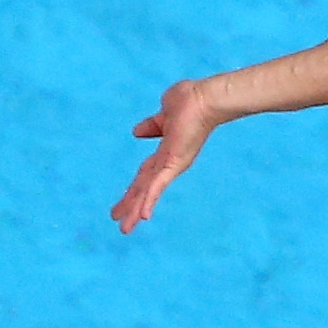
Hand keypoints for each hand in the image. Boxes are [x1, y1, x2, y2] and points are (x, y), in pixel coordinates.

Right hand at [111, 78, 222, 232]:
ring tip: (125, 229)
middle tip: (122, 227)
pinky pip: (158, 185)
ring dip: (136, 211)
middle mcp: (168, 163)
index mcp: (165, 153)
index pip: (145, 175)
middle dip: (131, 207)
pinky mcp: (174, 163)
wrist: (205, 98)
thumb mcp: (163, 115)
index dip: (134, 190)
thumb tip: (136, 132)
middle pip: (144, 189)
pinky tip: (142, 216)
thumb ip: (152, 125)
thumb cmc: (189, 100)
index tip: (125, 203)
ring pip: (148, 192)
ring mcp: (171, 164)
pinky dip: (149, 200)